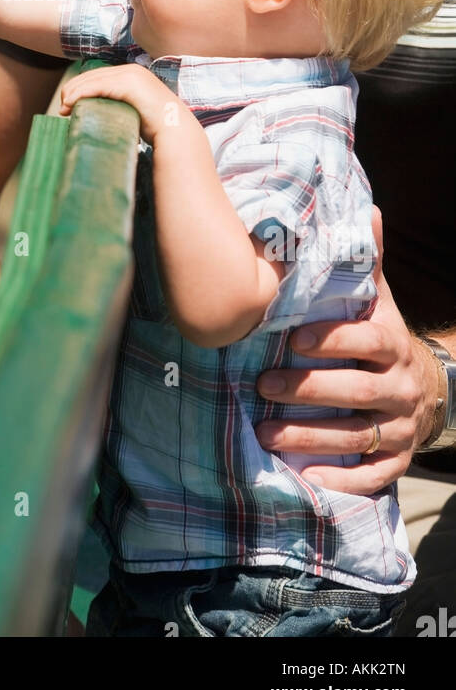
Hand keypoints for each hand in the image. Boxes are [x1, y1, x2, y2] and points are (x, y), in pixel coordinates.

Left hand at [59, 63, 178, 142]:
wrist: (175, 132)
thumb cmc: (157, 128)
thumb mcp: (135, 112)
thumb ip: (120, 107)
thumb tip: (102, 117)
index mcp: (133, 74)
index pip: (99, 76)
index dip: (80, 87)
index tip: (67, 104)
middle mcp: (131, 70)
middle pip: (92, 75)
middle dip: (73, 89)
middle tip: (62, 107)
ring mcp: (130, 74)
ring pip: (91, 80)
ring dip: (72, 93)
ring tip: (63, 108)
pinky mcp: (128, 83)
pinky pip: (97, 86)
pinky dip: (80, 94)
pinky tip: (69, 104)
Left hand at [254, 207, 437, 493]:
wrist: (428, 385)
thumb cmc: (382, 335)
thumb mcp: (380, 299)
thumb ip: (368, 262)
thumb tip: (366, 208)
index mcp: (392, 343)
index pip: (367, 340)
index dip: (334, 340)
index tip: (295, 339)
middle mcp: (399, 387)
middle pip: (356, 390)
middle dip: (307, 389)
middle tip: (262, 385)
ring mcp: (400, 426)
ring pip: (356, 435)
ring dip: (309, 435)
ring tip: (264, 433)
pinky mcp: (398, 458)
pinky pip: (373, 475)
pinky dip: (342, 480)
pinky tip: (306, 477)